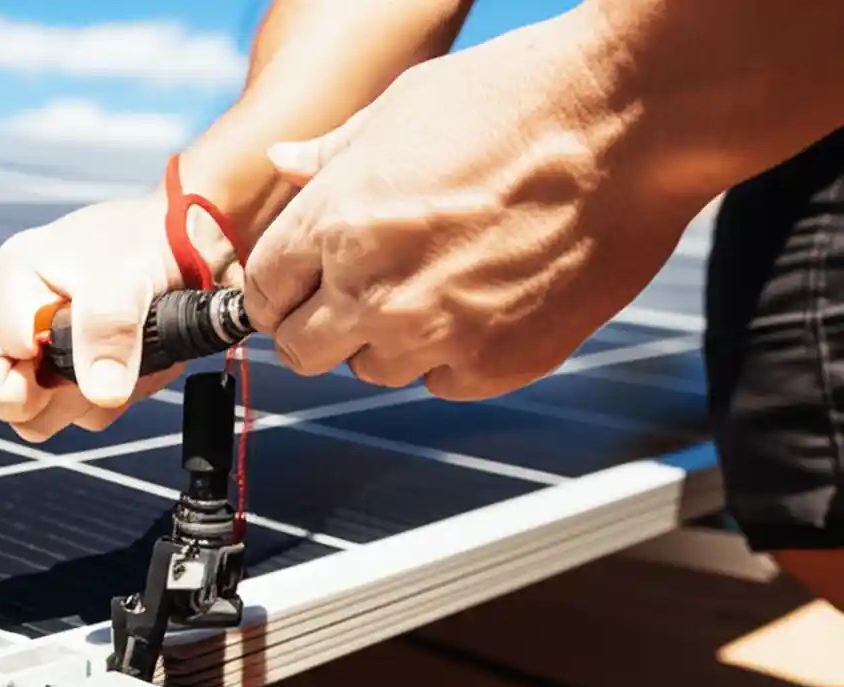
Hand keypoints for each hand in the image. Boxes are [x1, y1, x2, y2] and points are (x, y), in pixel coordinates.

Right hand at [0, 195, 226, 441]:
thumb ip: (106, 331)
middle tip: (99, 364)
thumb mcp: (121, 279)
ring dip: (96, 399)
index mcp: (10, 289)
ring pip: (50, 417)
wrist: (192, 243)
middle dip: (55, 399)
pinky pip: (90, 411)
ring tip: (131, 352)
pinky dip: (122, 394)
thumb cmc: (145, 242)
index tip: (57, 356)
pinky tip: (144, 359)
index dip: (16, 381)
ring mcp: (50, 353)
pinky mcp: (84, 370)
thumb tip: (102, 395)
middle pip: (7, 407)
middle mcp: (19, 324)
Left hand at [243, 9, 702, 400]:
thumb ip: (330, 156)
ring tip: (434, 284)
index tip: (292, 289)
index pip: (263, 292)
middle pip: (302, 351)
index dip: (275, 290)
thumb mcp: (400, 110)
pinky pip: (444, 381)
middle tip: (348, 300)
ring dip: (386, 340)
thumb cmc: (516, 101)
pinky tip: (483, 301)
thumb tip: (282, 163)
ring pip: (373, 370)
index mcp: (335, 224)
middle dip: (315, 327)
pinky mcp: (496, 364)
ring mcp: (436, 336)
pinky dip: (452, 354)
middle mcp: (373, 291)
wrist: (628, 122)